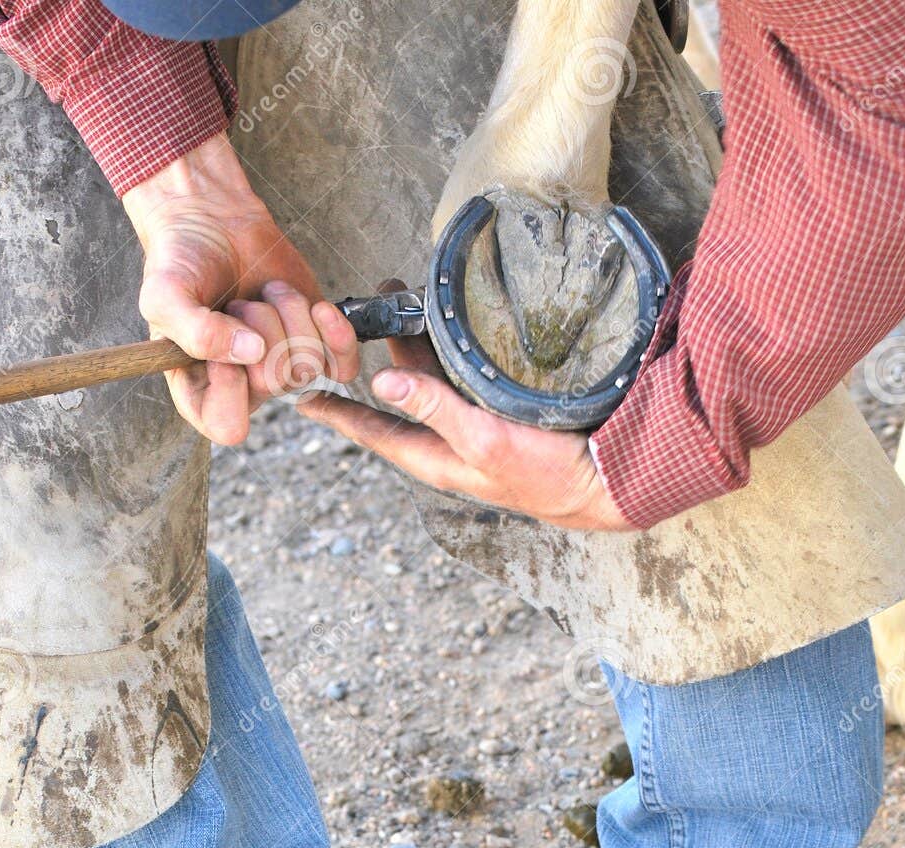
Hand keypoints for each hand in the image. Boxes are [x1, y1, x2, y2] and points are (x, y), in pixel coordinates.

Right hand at [122, 133, 357, 444]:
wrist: (213, 219)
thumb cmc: (181, 261)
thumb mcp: (163, 295)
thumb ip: (195, 331)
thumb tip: (251, 353)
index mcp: (201, 392)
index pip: (228, 426)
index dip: (231, 387)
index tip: (221, 346)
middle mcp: (245, 389)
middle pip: (274, 384)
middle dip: (259, 327)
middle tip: (238, 303)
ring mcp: (283, 368)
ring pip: (308, 365)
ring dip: (287, 314)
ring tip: (263, 293)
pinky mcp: (317, 345)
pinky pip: (343, 365)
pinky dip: (337, 334)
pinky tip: (319, 308)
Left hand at [298, 333, 627, 531]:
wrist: (603, 482)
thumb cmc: (544, 473)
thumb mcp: (484, 441)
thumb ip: (436, 411)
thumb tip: (381, 384)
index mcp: (435, 457)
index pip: (373, 431)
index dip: (337, 412)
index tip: (301, 397)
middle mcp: (448, 445)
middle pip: (397, 399)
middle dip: (372, 360)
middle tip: (351, 319)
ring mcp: (474, 430)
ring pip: (428, 386)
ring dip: (409, 349)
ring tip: (394, 309)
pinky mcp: (500, 416)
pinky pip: (457, 381)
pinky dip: (443, 355)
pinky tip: (444, 333)